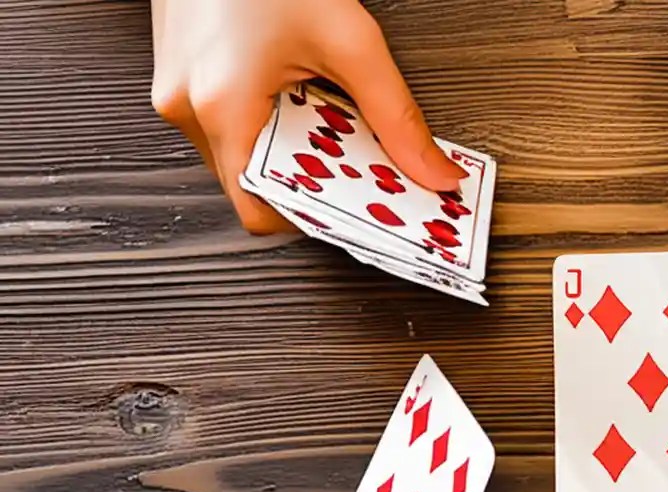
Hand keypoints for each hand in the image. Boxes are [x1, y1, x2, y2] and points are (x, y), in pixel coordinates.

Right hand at [150, 0, 466, 233]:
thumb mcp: (351, 41)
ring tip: (340, 127)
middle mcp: (187, 107)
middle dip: (315, 183)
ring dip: (296, 152)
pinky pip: (233, 124)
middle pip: (258, 184)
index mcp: (222, 106)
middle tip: (366, 173)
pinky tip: (308, 99)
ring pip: (246, 155)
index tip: (363, 214)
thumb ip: (398, 116)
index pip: (261, 210)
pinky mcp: (183, 77)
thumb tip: (437, 175)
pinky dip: (276, 124)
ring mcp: (178, 93)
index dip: (314, 220)